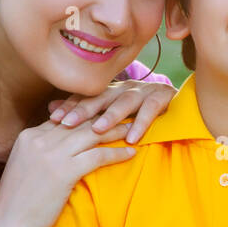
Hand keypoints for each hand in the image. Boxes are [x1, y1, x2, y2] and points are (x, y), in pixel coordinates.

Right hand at [0, 120, 136, 226]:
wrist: (7, 225)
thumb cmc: (17, 202)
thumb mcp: (24, 166)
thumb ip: (39, 151)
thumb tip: (60, 146)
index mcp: (28, 135)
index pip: (64, 116)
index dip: (87, 114)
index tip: (104, 113)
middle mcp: (39, 139)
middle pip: (80, 121)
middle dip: (105, 116)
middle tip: (126, 114)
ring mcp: (51, 154)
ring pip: (92, 134)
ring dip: (116, 130)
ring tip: (133, 129)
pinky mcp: (64, 171)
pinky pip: (98, 155)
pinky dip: (116, 153)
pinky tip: (130, 153)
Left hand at [48, 79, 175, 143]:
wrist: (177, 103)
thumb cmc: (138, 111)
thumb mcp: (109, 112)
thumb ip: (83, 110)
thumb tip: (50, 108)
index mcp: (110, 91)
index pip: (87, 96)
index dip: (70, 106)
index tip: (53, 119)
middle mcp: (124, 87)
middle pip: (101, 97)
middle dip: (84, 109)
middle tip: (68, 123)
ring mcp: (144, 91)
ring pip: (125, 102)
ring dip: (111, 115)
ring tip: (98, 129)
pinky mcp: (163, 98)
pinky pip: (150, 110)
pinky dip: (141, 123)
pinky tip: (133, 138)